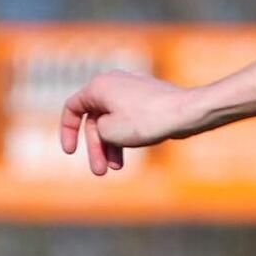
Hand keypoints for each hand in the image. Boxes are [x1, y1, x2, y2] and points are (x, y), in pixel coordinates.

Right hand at [59, 71, 196, 174]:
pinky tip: (132, 152)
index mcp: (98, 86)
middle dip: (97, 147)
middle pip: (96, 119)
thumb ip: (97, 132)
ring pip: (114, 120)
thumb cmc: (148, 120)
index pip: (72, 108)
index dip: (68, 132)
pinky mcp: (149, 99)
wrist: (188, 112)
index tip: (71, 152)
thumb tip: (105, 130)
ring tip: (116, 168)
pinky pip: (130, 118)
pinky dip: (127, 135)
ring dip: (112, 145)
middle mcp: (113, 83)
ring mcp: (132, 89)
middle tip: (100, 172)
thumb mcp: (110, 132)